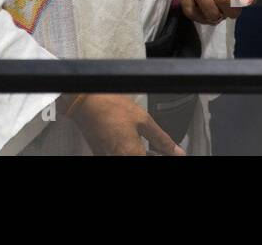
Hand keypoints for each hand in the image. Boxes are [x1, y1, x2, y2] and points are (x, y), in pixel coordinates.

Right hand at [66, 93, 184, 155]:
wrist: (85, 101)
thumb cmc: (110, 106)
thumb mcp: (143, 119)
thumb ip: (162, 139)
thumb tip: (177, 151)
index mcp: (133, 153)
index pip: (153, 161)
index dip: (162, 155)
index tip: (167, 152)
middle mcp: (119, 159)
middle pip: (141, 160)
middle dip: (151, 154)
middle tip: (157, 149)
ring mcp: (107, 157)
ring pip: (129, 158)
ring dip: (139, 152)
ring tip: (144, 145)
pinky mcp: (99, 153)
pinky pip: (116, 156)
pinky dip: (126, 152)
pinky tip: (130, 143)